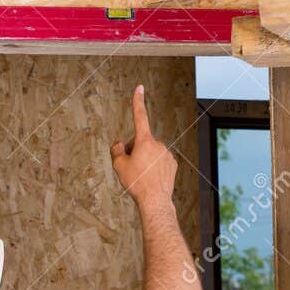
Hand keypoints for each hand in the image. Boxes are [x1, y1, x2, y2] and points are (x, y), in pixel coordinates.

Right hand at [110, 85, 176, 210]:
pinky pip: (159, 160)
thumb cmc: (136, 182)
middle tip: (131, 167)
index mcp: (144, 141)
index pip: (140, 117)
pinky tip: (151, 177)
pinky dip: (154, 166)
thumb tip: (120, 144)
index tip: (140, 88)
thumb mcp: (118, 165)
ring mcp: (167, 154)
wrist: (155, 200)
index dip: (138, 101)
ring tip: (142, 175)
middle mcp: (158, 144)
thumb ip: (116, 149)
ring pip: (151, 151)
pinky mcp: (172, 163)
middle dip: (134, 149)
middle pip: (141, 141)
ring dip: (144, 158)